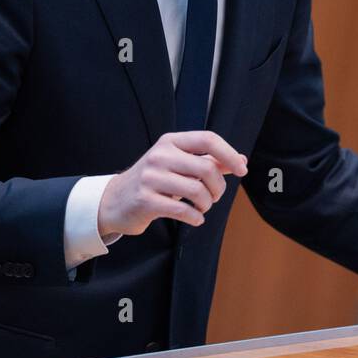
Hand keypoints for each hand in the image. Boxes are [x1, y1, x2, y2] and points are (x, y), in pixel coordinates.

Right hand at [98, 131, 247, 237]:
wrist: (115, 200)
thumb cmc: (155, 181)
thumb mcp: (179, 164)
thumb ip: (209, 162)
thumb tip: (241, 160)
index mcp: (171, 142)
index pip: (208, 139)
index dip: (229, 154)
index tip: (242, 170)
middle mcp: (160, 155)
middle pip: (206, 169)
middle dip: (218, 188)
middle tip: (214, 197)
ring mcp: (150, 177)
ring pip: (197, 191)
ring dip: (207, 204)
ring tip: (202, 207)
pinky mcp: (145, 200)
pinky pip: (183, 210)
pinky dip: (196, 217)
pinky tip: (195, 218)